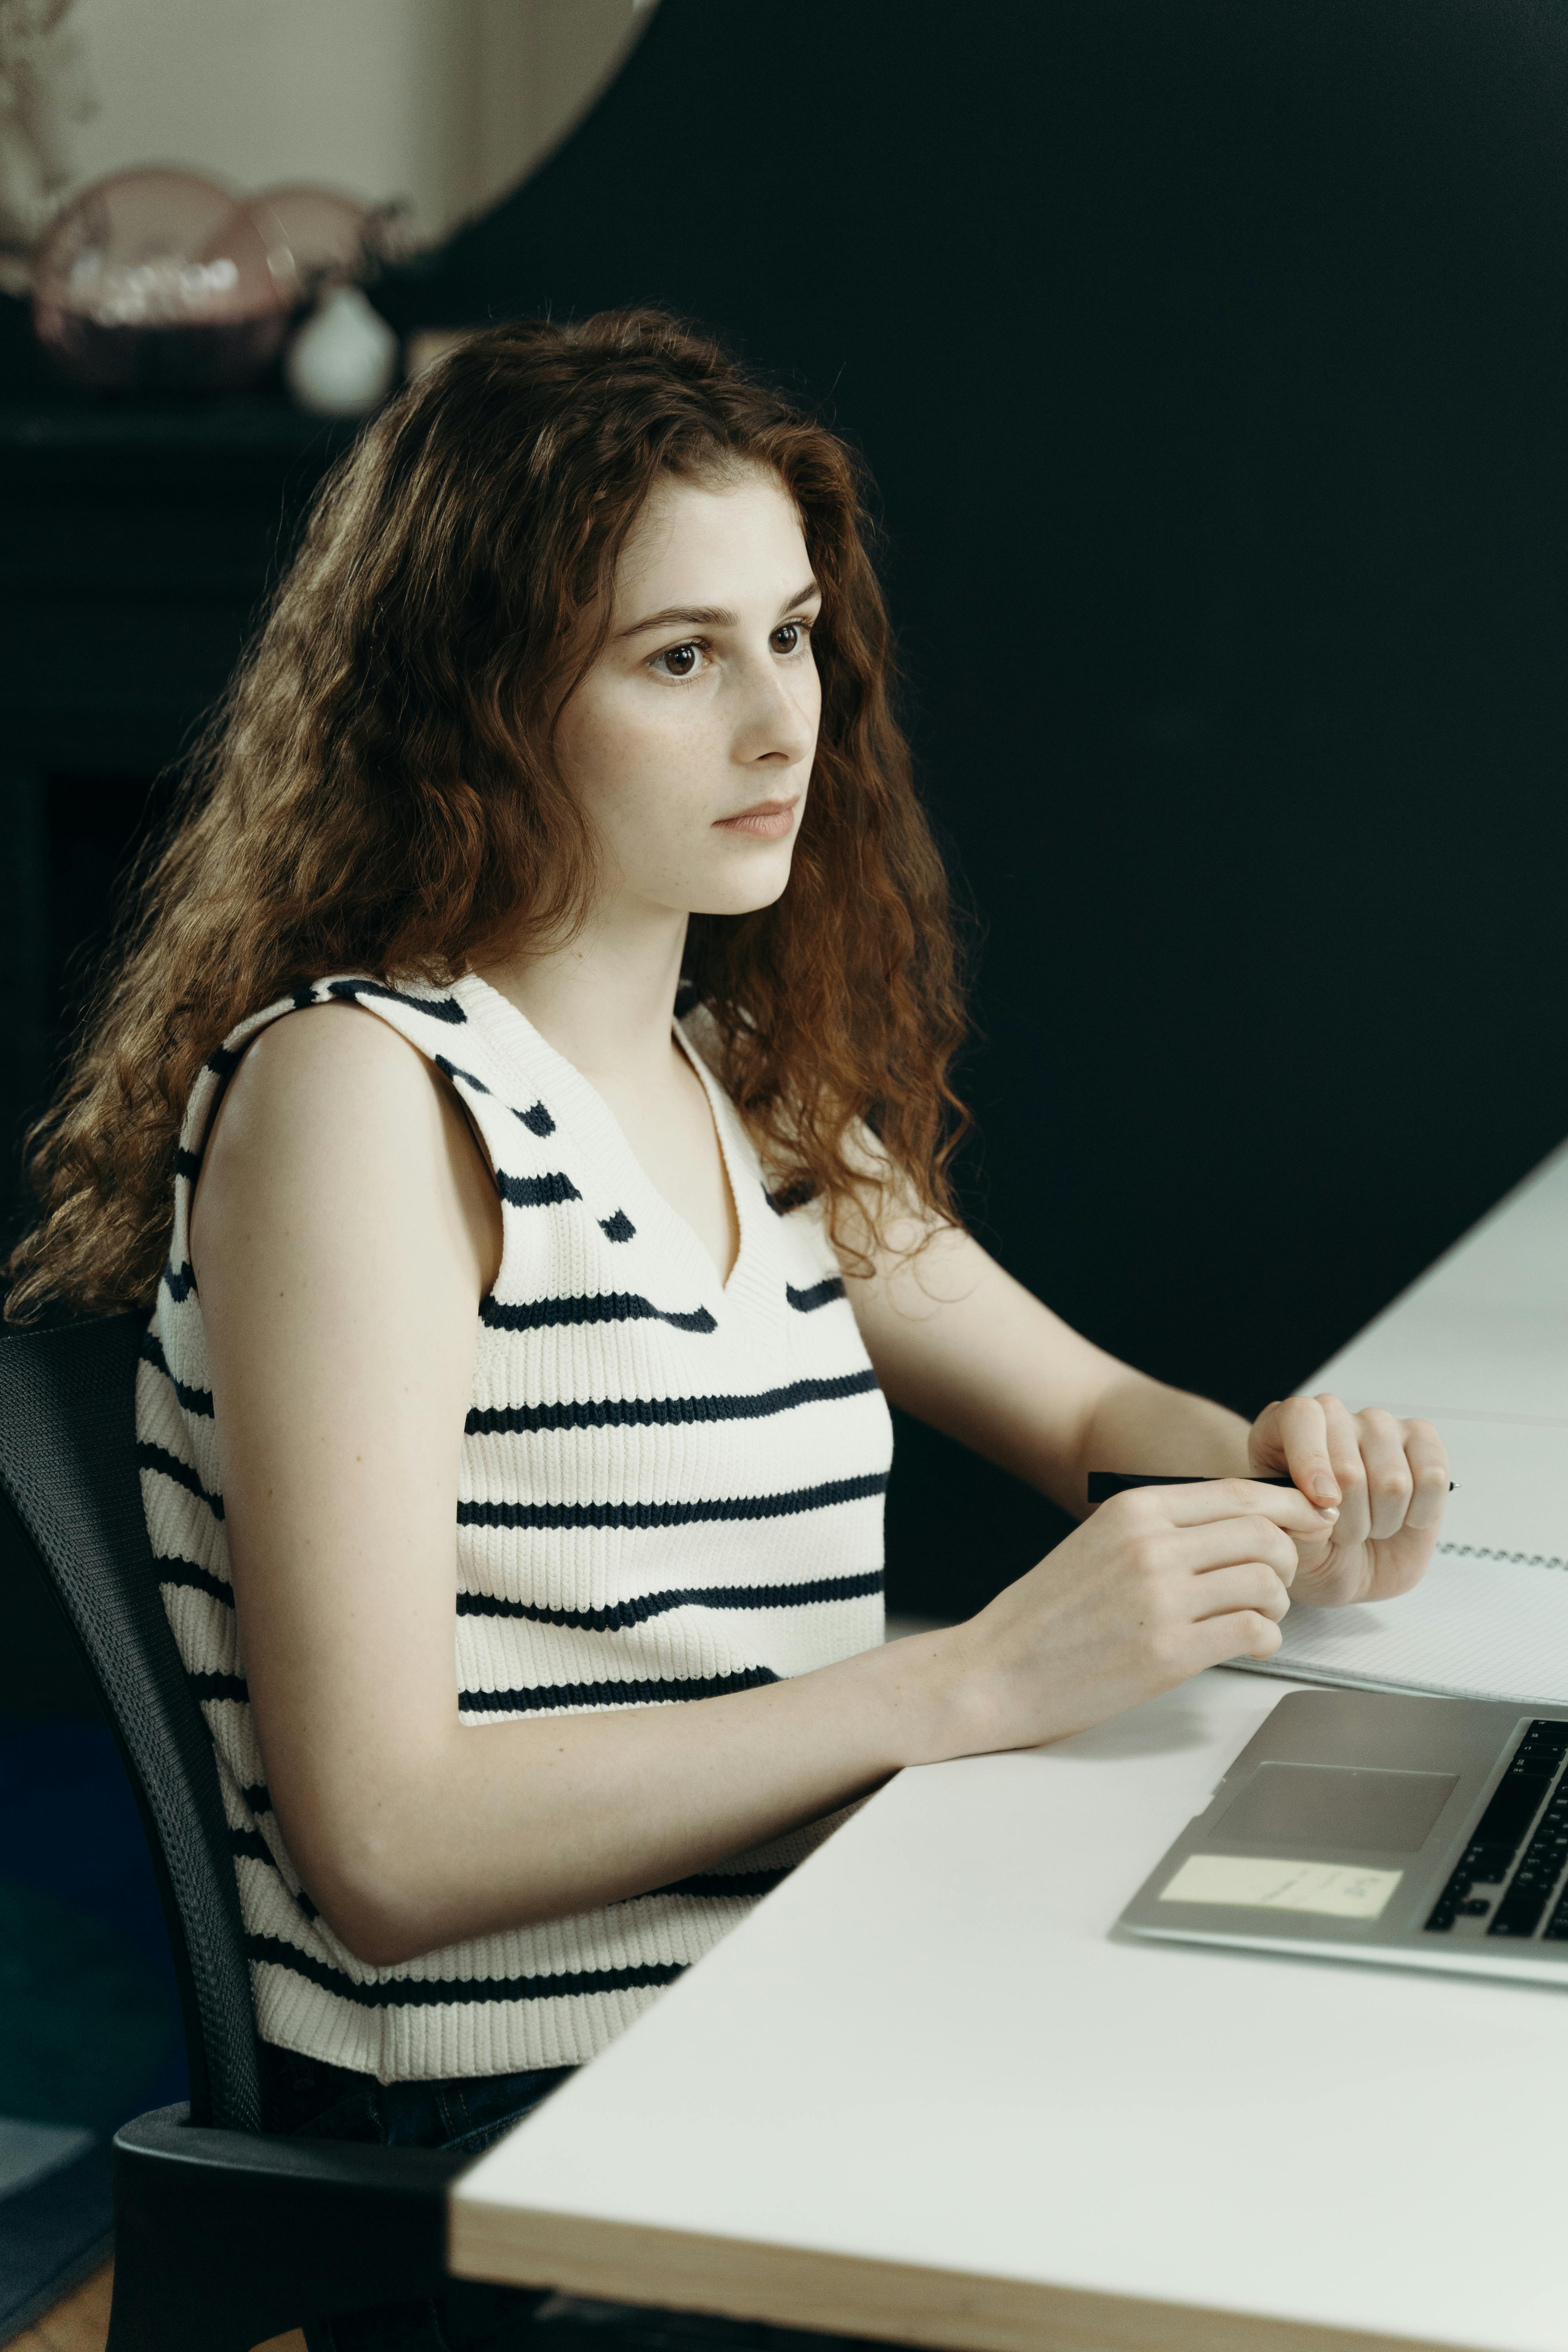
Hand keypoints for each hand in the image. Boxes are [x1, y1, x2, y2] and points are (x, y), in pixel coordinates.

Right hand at [942, 1478, 1337, 1752]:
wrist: (995, 1670)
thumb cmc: (1046, 1615)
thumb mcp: (1100, 1543)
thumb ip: (1162, 1529)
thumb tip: (1238, 1524)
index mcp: (1134, 1511)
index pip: (1240, 1494)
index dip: (1290, 1507)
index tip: (1312, 1520)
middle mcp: (1151, 1546)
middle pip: (1265, 1535)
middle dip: (1288, 1559)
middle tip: (1276, 1582)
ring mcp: (1161, 1599)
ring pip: (1267, 1583)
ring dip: (1276, 1605)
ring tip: (1255, 1618)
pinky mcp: (1168, 1653)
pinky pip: (1252, 1631)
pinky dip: (1265, 1639)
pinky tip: (1247, 1645)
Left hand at [1248, 1393, 1448, 1606]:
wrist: (1353, 1568)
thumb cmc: (1315, 1548)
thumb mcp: (1288, 1544)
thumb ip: (1293, 1522)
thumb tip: (1322, 1503)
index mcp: (1284, 1429)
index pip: (1302, 1417)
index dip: (1312, 1461)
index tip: (1322, 1504)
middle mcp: (1334, 1418)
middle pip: (1348, 1466)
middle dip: (1348, 1519)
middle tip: (1343, 1532)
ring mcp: (1380, 1426)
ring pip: (1392, 1479)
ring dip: (1383, 1520)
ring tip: (1371, 1525)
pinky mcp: (1422, 1441)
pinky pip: (1433, 1474)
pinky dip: (1421, 1511)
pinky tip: (1405, 1517)